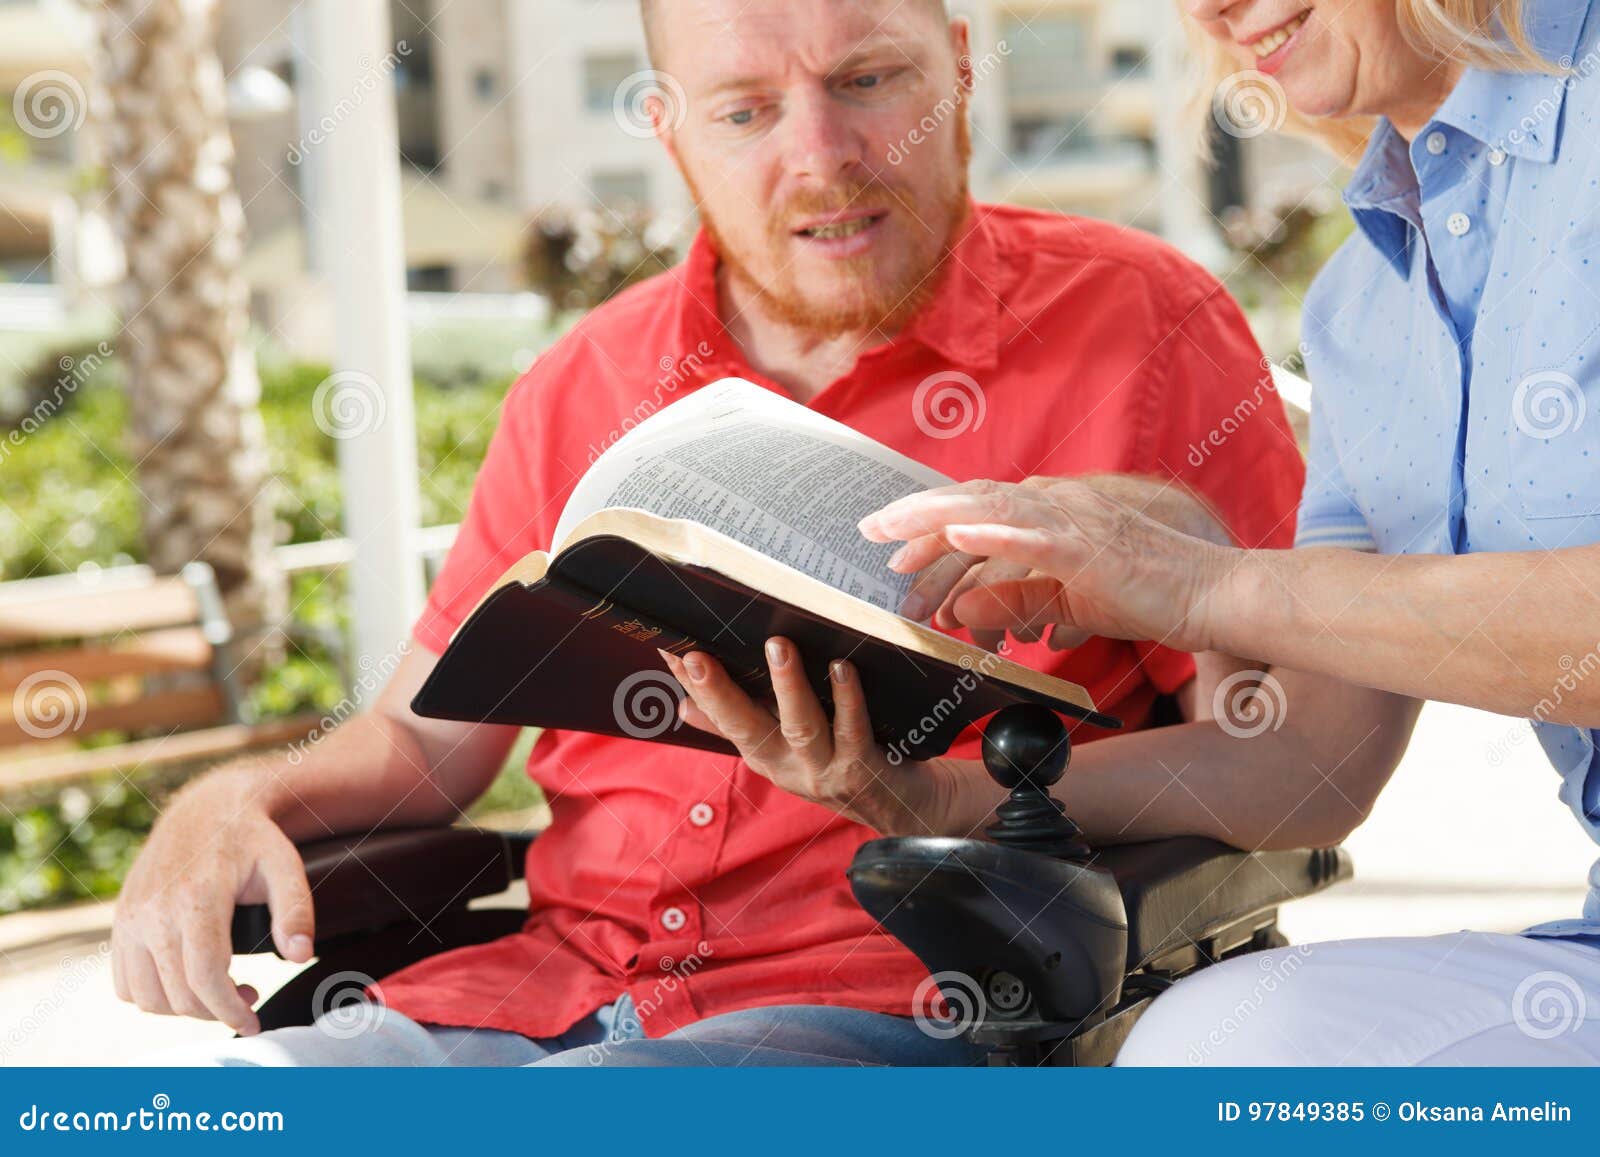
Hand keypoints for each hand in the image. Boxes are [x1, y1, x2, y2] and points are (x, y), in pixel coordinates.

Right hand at [112, 770, 314, 1034]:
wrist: (206, 808)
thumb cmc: (252, 839)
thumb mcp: (285, 865)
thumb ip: (296, 910)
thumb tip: (301, 955)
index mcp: (195, 898)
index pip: (205, 978)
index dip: (230, 1010)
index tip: (254, 1022)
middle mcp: (153, 910)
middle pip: (177, 994)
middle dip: (216, 1010)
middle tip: (249, 995)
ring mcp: (130, 917)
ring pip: (146, 997)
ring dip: (183, 1007)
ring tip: (220, 988)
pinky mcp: (120, 922)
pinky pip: (124, 984)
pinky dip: (153, 995)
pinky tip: (186, 979)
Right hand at [659, 639, 960, 836]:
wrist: (909, 808)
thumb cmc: (845, 762)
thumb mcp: (786, 748)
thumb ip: (739, 726)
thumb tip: (684, 706)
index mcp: (765, 757)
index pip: (719, 719)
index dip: (693, 687)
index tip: (668, 648)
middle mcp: (788, 768)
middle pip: (747, 729)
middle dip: (719, 693)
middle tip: (696, 655)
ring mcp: (826, 771)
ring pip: (801, 727)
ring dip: (787, 686)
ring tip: (777, 645)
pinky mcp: (864, 769)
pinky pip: (854, 731)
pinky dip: (848, 698)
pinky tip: (842, 667)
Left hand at [859, 478, 1235, 653]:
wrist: (1213, 595)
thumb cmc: (1148, 594)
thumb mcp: (1066, 603)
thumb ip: (1015, 602)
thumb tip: (961, 613)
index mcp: (1051, 514)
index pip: (976, 513)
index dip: (928, 525)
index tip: (887, 548)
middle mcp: (1056, 506)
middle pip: (971, 505)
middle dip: (916, 519)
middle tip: (870, 536)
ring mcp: (1074, 522)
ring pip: (990, 513)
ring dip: (937, 523)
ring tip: (893, 533)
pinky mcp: (1092, 549)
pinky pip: (1034, 537)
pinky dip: (993, 535)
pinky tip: (957, 535)